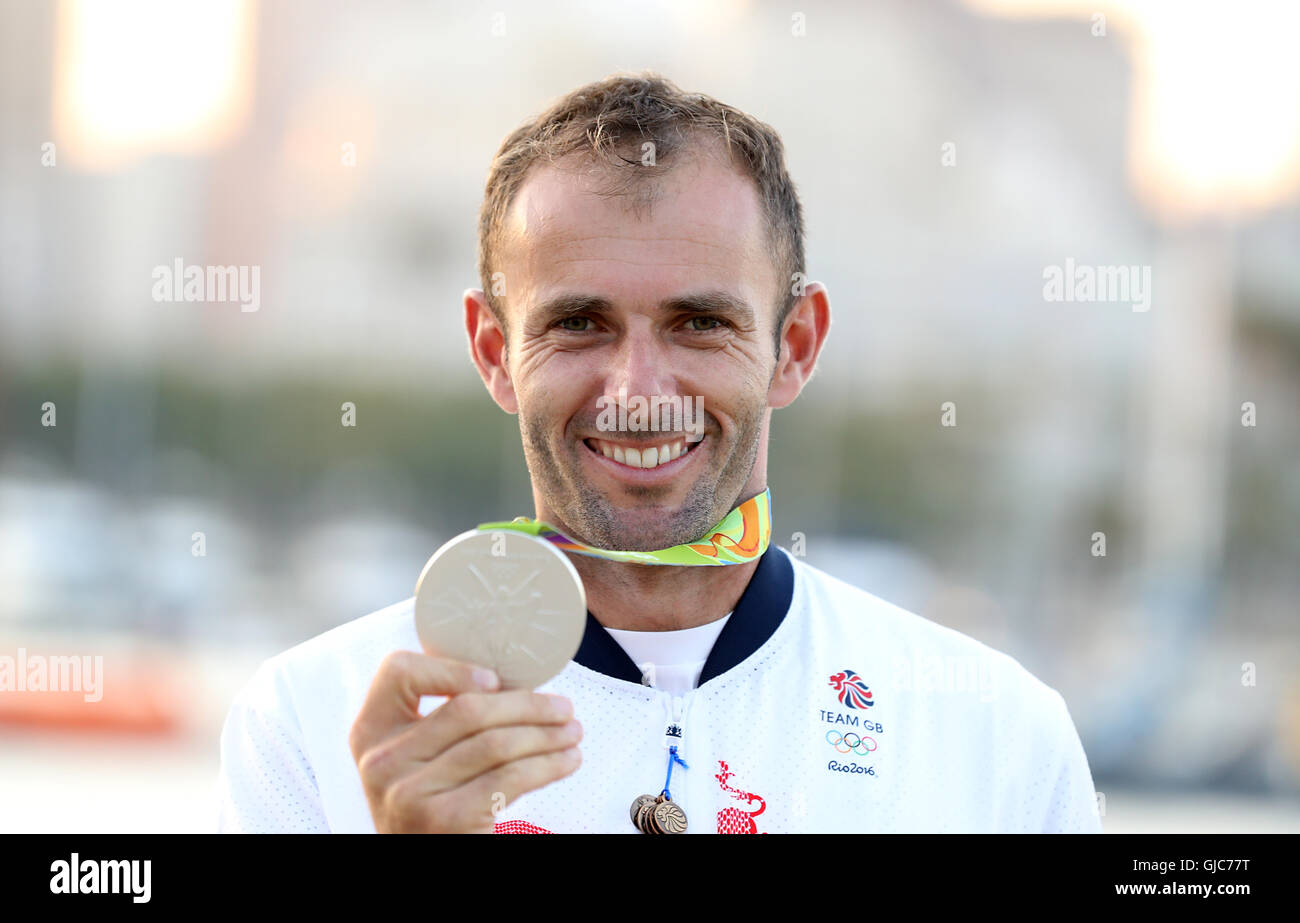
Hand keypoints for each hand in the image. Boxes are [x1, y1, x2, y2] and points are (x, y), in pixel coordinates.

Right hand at [349, 650, 581, 832]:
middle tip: (564, 707)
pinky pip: (508, 778)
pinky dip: (547, 766)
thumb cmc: (431, 798)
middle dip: (527, 705)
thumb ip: (441, 719)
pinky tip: (567, 761)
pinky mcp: (442, 819)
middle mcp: (380, 760)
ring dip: (546, 735)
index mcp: (369, 731)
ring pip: (495, 743)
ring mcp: (408, 793)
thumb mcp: (416, 756)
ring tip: (573, 732)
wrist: (425, 856)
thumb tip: (516, 682)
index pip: (398, 672)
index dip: (450, 668)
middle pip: (467, 709)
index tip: (496, 678)